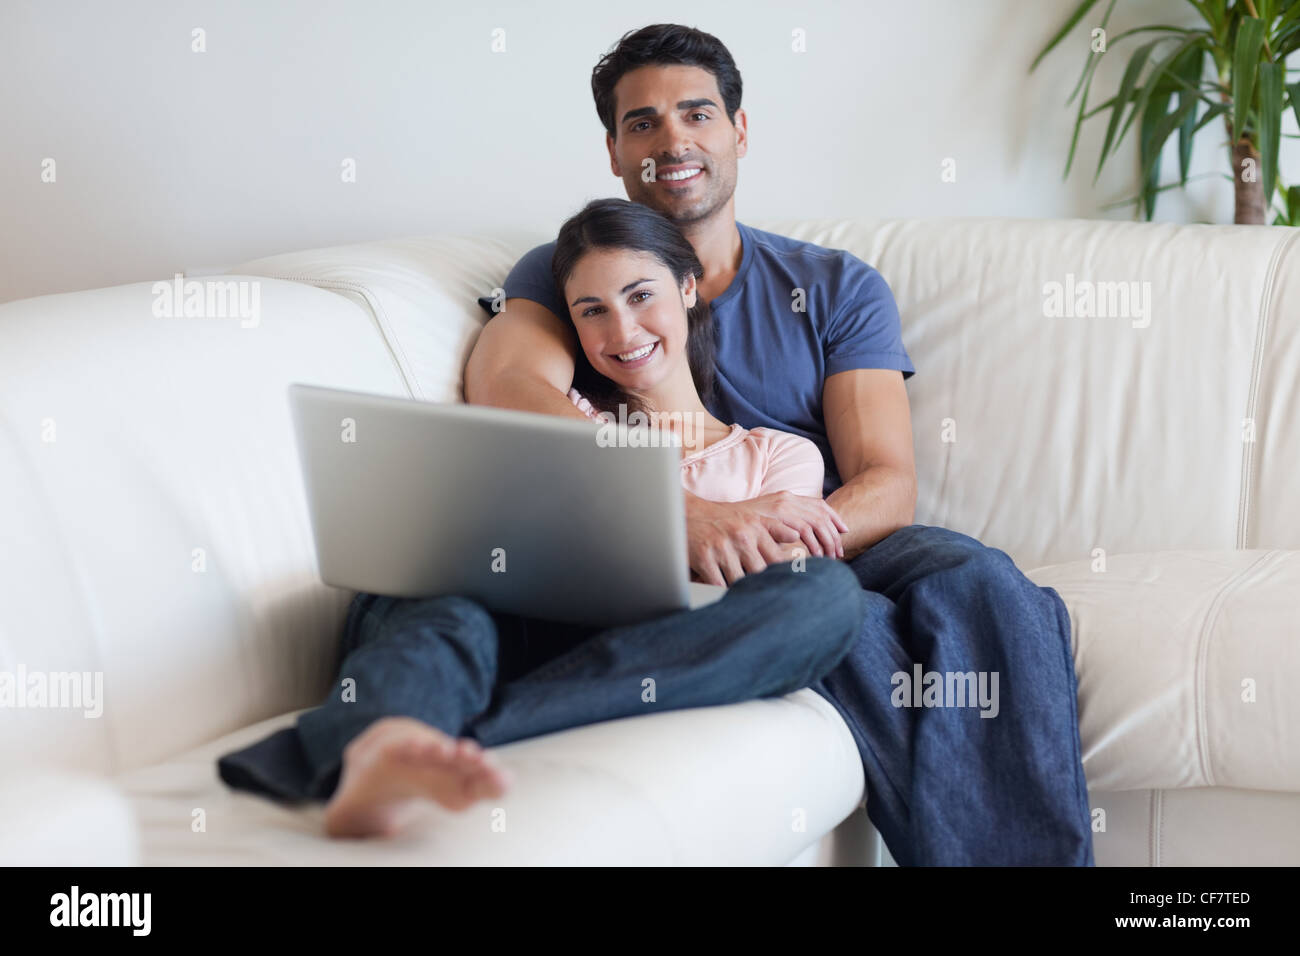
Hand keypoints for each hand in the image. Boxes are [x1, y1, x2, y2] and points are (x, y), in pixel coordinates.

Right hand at [685, 492, 847, 585]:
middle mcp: (741, 535)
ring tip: (743, 594)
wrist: (688, 514)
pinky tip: (723, 590)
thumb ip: (774, 528)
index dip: (782, 575)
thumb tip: (796, 535)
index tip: (787, 588)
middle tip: (764, 596)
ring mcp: (722, 546)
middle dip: (761, 585)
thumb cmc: (723, 520)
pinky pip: (718, 584)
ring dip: (740, 589)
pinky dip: (721, 590)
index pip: (777, 558)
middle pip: (760, 573)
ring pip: (740, 581)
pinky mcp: (704, 557)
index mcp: (756, 526)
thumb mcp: (750, 518)